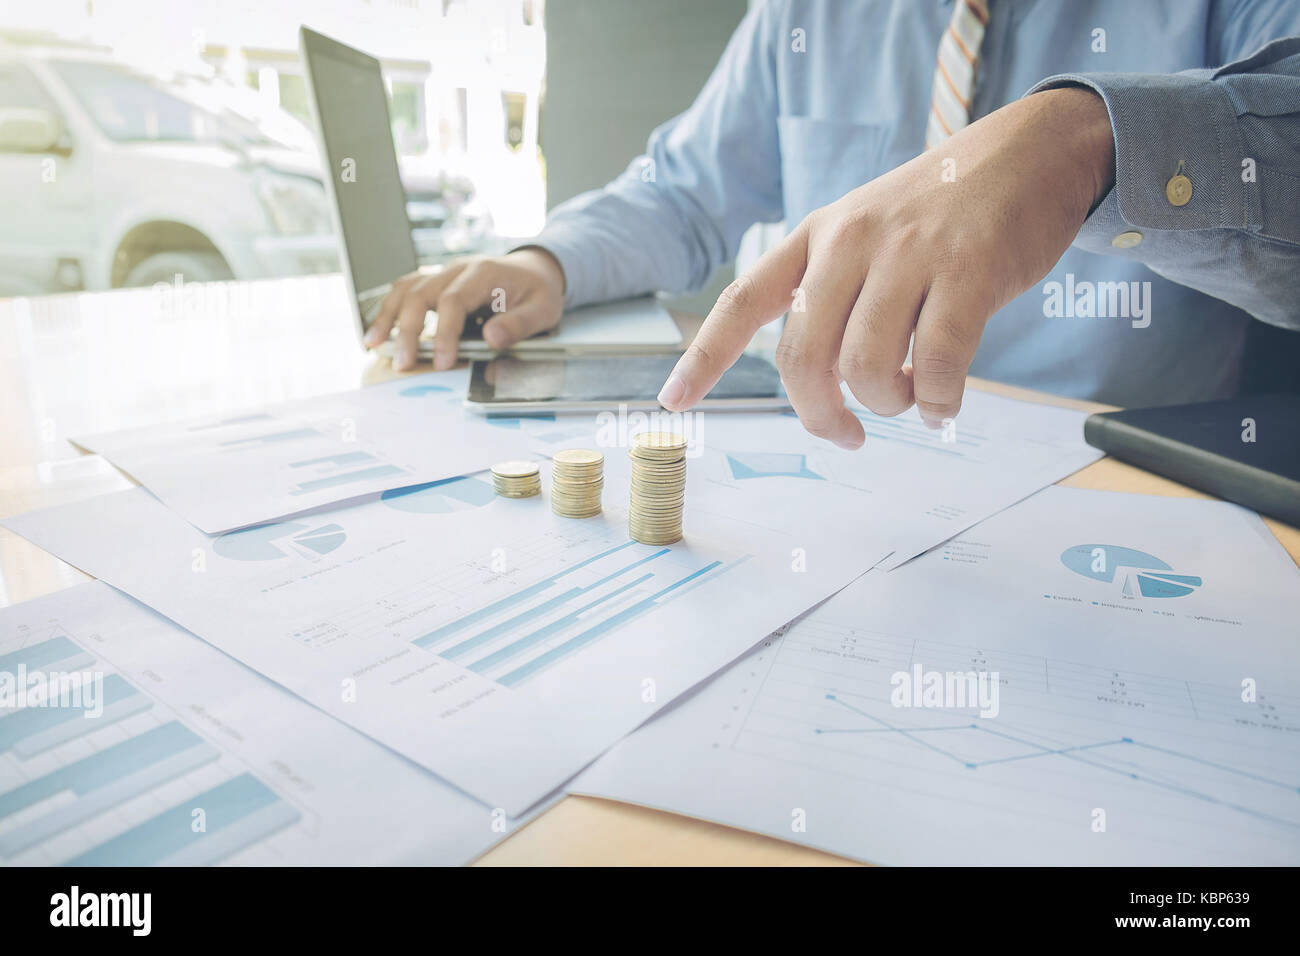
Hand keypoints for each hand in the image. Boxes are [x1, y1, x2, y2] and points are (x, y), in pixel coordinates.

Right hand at [365, 247, 565, 370]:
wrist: (534, 270)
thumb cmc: (537, 292)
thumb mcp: (543, 309)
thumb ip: (519, 324)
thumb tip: (492, 339)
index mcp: (484, 273)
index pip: (454, 301)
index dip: (445, 333)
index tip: (443, 363)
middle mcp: (457, 269)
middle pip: (421, 294)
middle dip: (409, 331)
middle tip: (403, 364)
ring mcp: (443, 273)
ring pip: (406, 289)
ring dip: (388, 318)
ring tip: (372, 346)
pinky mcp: (435, 281)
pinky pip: (405, 290)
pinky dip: (388, 310)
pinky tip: (377, 332)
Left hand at [657, 87, 1114, 447]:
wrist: (1031, 151)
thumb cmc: (944, 209)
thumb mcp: (868, 228)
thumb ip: (837, 292)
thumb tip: (826, 383)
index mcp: (817, 234)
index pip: (744, 300)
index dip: (704, 357)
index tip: (674, 402)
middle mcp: (851, 240)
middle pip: (803, 355)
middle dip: (820, 414)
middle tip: (848, 434)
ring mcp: (909, 253)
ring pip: (865, 366)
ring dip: (886, 405)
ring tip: (908, 400)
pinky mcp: (968, 270)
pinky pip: (937, 364)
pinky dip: (937, 401)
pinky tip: (944, 405)